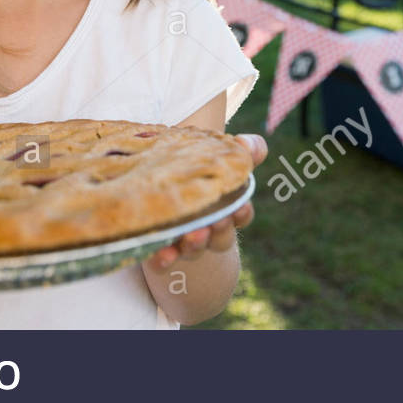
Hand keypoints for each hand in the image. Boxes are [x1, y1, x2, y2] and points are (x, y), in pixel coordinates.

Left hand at [144, 133, 266, 270]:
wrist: (157, 173)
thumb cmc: (194, 160)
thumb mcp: (217, 150)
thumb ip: (241, 147)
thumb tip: (246, 143)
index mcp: (226, 208)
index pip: (241, 215)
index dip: (242, 213)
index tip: (240, 205)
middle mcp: (208, 228)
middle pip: (221, 239)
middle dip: (220, 231)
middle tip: (216, 221)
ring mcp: (183, 240)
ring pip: (194, 251)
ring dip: (195, 245)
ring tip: (192, 234)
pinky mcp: (158, 246)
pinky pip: (162, 260)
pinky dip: (163, 259)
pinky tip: (161, 252)